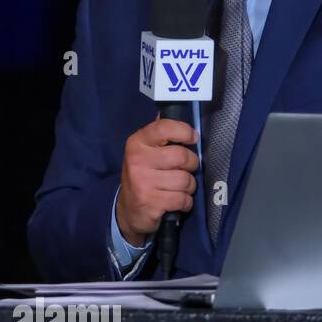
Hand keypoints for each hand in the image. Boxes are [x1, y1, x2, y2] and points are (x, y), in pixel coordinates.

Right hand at [115, 117, 198, 245]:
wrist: (128, 209)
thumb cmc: (143, 176)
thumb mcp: (146, 152)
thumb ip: (160, 136)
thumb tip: (172, 112)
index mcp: (137, 143)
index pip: (164, 128)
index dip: (184, 131)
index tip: (193, 138)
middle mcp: (137, 160)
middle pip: (182, 156)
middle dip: (191, 165)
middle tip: (185, 170)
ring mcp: (143, 182)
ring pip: (186, 180)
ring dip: (188, 187)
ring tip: (178, 188)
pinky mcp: (150, 202)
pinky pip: (183, 199)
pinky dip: (185, 202)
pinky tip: (176, 202)